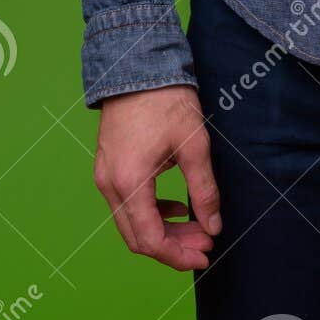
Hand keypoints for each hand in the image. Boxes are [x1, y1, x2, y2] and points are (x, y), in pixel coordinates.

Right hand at [93, 84, 221, 270]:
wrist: (136, 64)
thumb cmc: (166, 100)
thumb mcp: (194, 144)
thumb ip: (204, 189)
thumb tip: (214, 226)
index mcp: (130, 182)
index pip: (150, 239)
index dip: (178, 255)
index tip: (205, 255)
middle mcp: (110, 185)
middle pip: (137, 236)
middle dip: (173, 246)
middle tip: (205, 244)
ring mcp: (105, 176)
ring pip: (131, 222)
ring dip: (163, 230)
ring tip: (197, 226)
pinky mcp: (108, 167)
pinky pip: (127, 204)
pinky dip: (151, 213)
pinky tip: (176, 206)